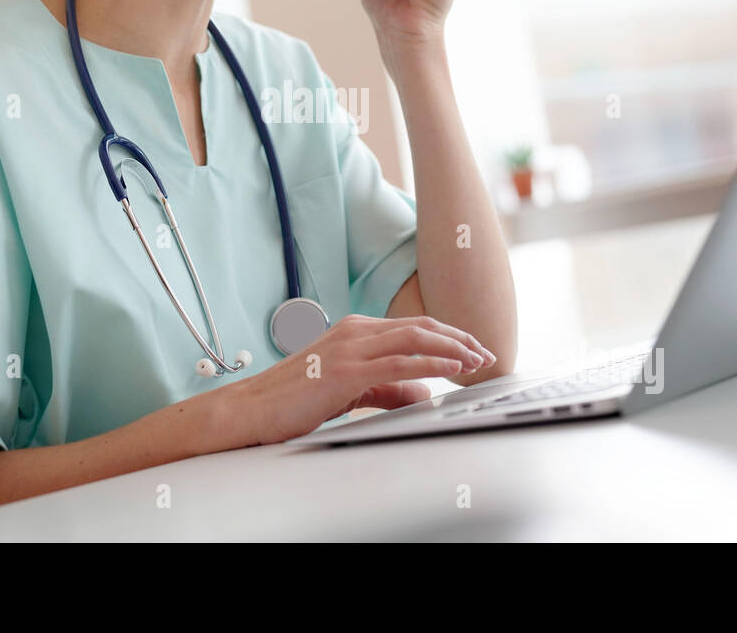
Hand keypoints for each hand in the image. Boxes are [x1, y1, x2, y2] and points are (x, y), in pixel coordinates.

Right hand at [234, 313, 496, 445]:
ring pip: (414, 338)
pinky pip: (399, 363)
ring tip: (477, 360)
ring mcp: (350, 348)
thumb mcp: (350, 389)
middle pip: (420, 326)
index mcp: (354, 330)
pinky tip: (453, 369)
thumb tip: (423, 393)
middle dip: (458, 338)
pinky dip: (432, 363)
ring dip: (453, 348)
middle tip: (485, 352)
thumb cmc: (293, 399)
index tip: (472, 349)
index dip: (447, 336)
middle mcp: (355, 331)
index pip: (411, 326)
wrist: (251, 409)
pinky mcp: (346, 371)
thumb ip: (387, 389)